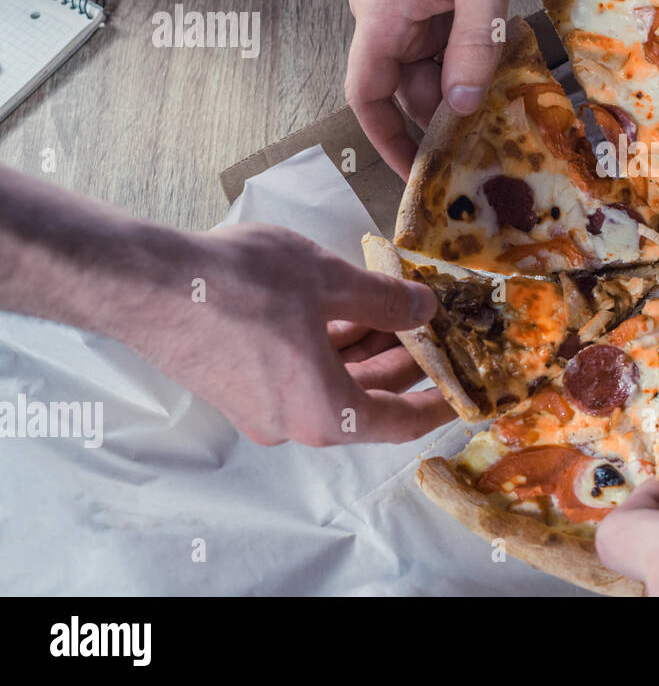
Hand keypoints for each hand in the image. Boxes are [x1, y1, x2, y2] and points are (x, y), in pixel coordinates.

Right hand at [117, 223, 454, 446]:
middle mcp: (294, 423)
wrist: (146, 283)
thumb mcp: (330, 282)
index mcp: (325, 413)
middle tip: (437, 326)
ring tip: (398, 305)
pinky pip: (302, 371)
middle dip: (405, 361)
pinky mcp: (238, 384)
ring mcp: (262, 407)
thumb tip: (425, 310)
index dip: (438, 402)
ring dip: (368, 347)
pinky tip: (348, 306)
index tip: (466, 390)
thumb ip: (386, 301)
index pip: (400, 420)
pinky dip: (331, 344)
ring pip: (334, 380)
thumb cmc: (239, 286)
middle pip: (368, 399)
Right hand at [346, 0, 523, 176]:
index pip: (367, 94)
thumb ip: (475, 48)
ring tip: (503, 112)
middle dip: (439, 116)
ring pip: (425, 63)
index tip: (414, 174)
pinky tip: (502, 67)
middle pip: (402, 84)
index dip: (386, 139)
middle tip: (484, 150)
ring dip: (459, 83)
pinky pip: (439, 37)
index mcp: (381, 12)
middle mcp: (381, 10)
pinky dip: (466, 55)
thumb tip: (462, 105)